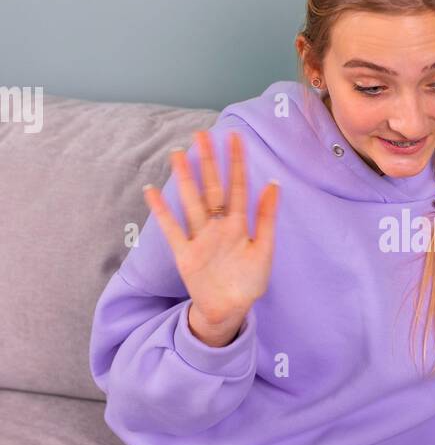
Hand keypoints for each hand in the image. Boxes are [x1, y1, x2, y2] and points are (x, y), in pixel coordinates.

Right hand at [143, 130, 278, 342]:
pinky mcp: (184, 253)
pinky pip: (171, 228)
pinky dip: (161, 211)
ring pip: (191, 202)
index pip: (238, 186)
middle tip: (201, 134)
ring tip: (177, 154)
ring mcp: (200, 237)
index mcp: (239, 224)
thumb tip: (274, 183)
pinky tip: (151, 190)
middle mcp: (217, 226)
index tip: (234, 137)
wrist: (230, 310)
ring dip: (184, 179)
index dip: (236, 162)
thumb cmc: (249, 281)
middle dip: (207, 162)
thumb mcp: (264, 250)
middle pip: (211, 188)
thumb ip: (267, 217)